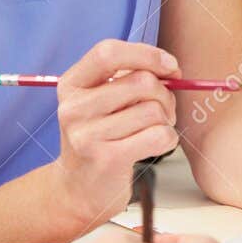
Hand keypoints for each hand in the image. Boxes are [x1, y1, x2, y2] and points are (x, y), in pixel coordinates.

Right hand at [48, 39, 181, 229]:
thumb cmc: (98, 138)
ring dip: (166, 120)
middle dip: (165, 94)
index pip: (108, 52)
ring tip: (155, 129)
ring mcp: (87, 135)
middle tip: (164, 109)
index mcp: (71, 85)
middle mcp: (73, 108)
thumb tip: (170, 68)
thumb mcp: (98, 102)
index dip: (146, 54)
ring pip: (153, 110)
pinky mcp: (107, 160)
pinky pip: (158, 136)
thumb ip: (126, 78)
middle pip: (141, 81)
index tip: (170, 67)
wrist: (77, 190)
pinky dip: (168, 138)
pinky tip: (155, 145)